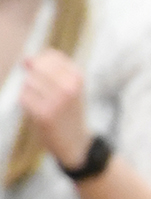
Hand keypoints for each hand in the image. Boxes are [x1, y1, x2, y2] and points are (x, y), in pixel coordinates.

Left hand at [19, 49, 88, 168]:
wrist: (77, 142)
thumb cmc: (68, 111)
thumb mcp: (69, 87)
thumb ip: (48, 70)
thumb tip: (26, 60)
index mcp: (78, 77)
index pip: (50, 56)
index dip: (42, 64)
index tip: (48, 78)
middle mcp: (70, 87)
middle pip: (36, 67)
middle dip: (35, 78)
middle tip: (45, 93)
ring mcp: (57, 101)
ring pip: (28, 82)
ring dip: (30, 92)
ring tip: (44, 103)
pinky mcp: (44, 114)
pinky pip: (24, 97)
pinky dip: (27, 104)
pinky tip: (39, 111)